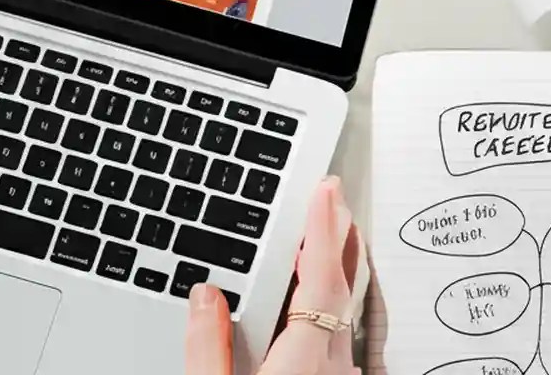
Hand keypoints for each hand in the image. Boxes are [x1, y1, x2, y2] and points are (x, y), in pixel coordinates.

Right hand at [187, 177, 360, 374]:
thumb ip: (208, 348)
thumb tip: (205, 296)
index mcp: (301, 366)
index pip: (319, 284)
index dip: (322, 232)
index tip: (324, 194)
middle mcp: (331, 370)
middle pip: (340, 290)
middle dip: (335, 237)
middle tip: (330, 196)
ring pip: (344, 310)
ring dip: (336, 268)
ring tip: (327, 231)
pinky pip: (340, 333)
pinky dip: (331, 300)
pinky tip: (319, 294)